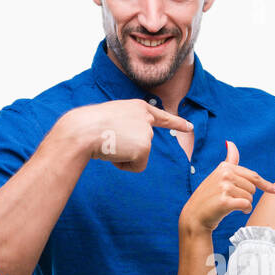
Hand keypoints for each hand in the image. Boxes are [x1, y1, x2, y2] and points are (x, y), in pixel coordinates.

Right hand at [68, 99, 192, 172]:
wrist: (83, 130)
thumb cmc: (89, 126)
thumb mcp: (111, 119)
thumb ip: (126, 127)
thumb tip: (128, 146)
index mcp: (137, 107)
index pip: (161, 117)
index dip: (177, 123)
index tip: (190, 127)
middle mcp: (146, 117)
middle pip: (143, 144)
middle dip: (129, 150)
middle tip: (110, 142)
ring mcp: (147, 132)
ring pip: (139, 156)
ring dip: (124, 156)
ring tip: (109, 145)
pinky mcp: (145, 147)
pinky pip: (137, 166)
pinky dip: (125, 165)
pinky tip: (114, 153)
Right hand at [180, 140, 274, 233]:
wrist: (194, 216)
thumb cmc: (209, 197)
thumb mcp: (218, 175)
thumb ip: (229, 160)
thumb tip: (231, 142)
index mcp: (225, 167)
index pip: (252, 176)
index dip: (265, 184)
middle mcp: (224, 174)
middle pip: (252, 188)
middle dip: (246, 196)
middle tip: (232, 199)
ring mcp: (224, 187)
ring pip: (250, 198)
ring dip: (244, 204)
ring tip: (230, 205)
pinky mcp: (225, 201)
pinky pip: (246, 205)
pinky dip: (244, 210)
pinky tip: (236, 211)